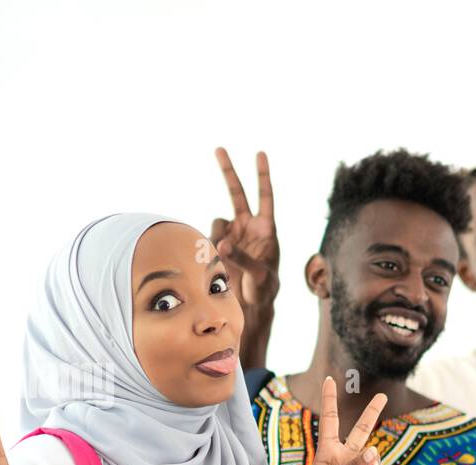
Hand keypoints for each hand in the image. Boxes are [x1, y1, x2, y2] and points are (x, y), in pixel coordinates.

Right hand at [212, 147, 280, 325]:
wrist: (250, 304)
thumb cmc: (264, 289)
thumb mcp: (259, 275)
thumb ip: (242, 258)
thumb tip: (222, 242)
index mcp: (266, 229)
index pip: (265, 196)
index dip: (262, 175)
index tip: (260, 153)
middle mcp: (248, 227)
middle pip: (236, 193)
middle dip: (228, 171)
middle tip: (219, 148)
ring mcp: (233, 234)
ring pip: (217, 222)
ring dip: (217, 236)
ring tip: (224, 259)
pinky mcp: (218, 244)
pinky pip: (209, 238)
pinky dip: (210, 248)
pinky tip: (218, 264)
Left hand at [290, 377, 386, 464]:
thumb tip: (375, 453)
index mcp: (327, 453)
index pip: (330, 421)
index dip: (330, 400)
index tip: (330, 379)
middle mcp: (343, 460)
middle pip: (360, 432)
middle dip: (370, 415)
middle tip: (382, 397)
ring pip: (373, 456)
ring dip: (373, 458)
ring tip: (371, 462)